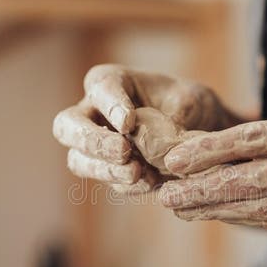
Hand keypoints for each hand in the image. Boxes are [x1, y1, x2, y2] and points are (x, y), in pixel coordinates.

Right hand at [53, 64, 235, 192]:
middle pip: (67, 126)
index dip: (109, 105)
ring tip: (137, 173)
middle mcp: (93, 112)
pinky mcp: (108, 171)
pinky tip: (150, 182)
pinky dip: (126, 185)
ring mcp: (95, 146)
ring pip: (78, 160)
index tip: (128, 122)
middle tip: (123, 151)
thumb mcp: (191, 101)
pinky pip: (107, 181)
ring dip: (105, 170)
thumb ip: (175, 116)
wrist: (200, 130)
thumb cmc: (189, 104)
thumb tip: (161, 142)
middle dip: (92, 141)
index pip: (100, 88)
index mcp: (112, 82)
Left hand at [158, 107, 266, 244]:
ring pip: (265, 207)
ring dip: (219, 211)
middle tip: (167, 194)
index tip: (178, 160)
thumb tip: (231, 154)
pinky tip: (222, 219)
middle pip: (254, 178)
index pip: (258, 138)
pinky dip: (248, 222)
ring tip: (184, 209)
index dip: (212, 151)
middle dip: (205, 188)